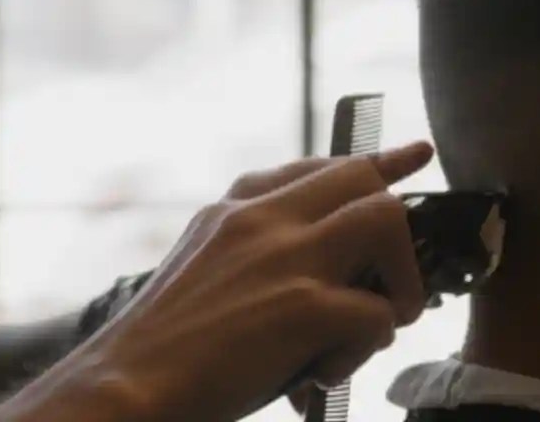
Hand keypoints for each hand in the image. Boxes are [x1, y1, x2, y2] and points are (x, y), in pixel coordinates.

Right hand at [80, 142, 434, 421]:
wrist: (126, 384)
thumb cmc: (164, 346)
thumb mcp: (202, 270)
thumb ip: (255, 256)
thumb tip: (326, 281)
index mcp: (234, 209)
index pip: (317, 167)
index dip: (373, 161)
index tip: (413, 155)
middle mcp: (262, 217)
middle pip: (361, 176)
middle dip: (400, 219)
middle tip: (404, 277)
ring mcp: (286, 255)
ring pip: (386, 219)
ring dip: (400, 277)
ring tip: (382, 320)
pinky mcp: (304, 304)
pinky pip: (377, 316)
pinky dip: (363, 353)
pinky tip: (321, 377)